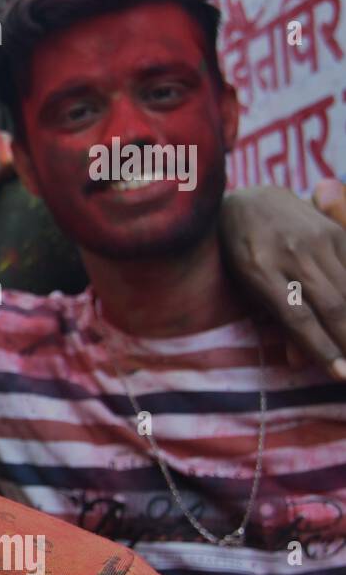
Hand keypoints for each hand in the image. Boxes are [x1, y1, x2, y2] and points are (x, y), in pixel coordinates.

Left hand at [221, 182, 345, 379]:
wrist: (249, 200)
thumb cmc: (239, 253)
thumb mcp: (245, 287)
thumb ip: (275, 323)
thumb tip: (301, 363)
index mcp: (259, 272)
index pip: (298, 319)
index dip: (322, 349)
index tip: (341, 375)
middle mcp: (290, 255)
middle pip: (332, 307)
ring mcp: (316, 240)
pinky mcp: (334, 231)